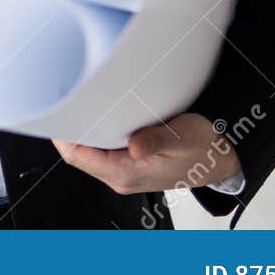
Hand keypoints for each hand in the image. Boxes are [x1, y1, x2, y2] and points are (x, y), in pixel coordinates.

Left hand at [52, 113, 239, 193]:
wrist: (219, 161)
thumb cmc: (202, 149)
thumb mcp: (182, 138)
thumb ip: (155, 140)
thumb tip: (133, 146)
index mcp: (127, 174)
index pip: (77, 156)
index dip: (61, 133)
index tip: (55, 108)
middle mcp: (120, 177)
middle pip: (78, 154)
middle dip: (67, 128)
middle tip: (63, 97)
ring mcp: (123, 172)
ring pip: (88, 151)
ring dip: (82, 129)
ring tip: (77, 102)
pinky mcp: (129, 164)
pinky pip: (101, 150)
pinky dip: (95, 132)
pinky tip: (97, 114)